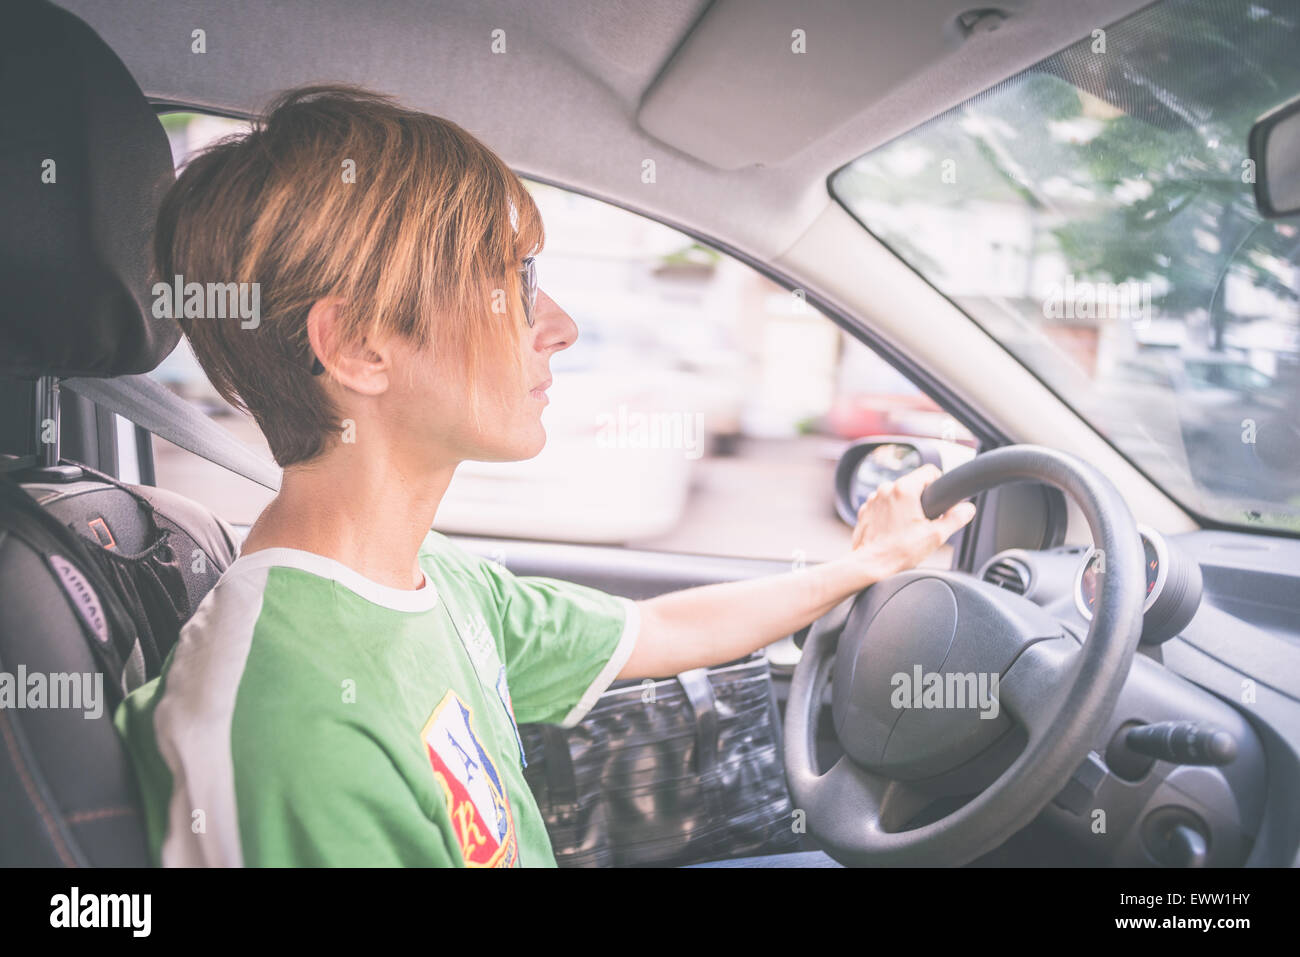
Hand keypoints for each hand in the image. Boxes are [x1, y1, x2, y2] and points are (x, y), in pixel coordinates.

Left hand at [849, 464, 976, 583]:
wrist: (869, 565)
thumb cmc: (899, 551)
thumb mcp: (936, 536)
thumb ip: (956, 519)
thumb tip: (968, 509)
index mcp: (904, 489)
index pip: (929, 471)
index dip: (939, 484)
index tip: (940, 500)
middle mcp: (886, 489)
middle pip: (913, 483)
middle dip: (921, 499)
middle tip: (924, 521)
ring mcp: (873, 499)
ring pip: (897, 494)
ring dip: (905, 506)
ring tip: (907, 528)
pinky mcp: (866, 509)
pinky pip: (883, 504)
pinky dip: (890, 513)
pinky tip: (893, 530)